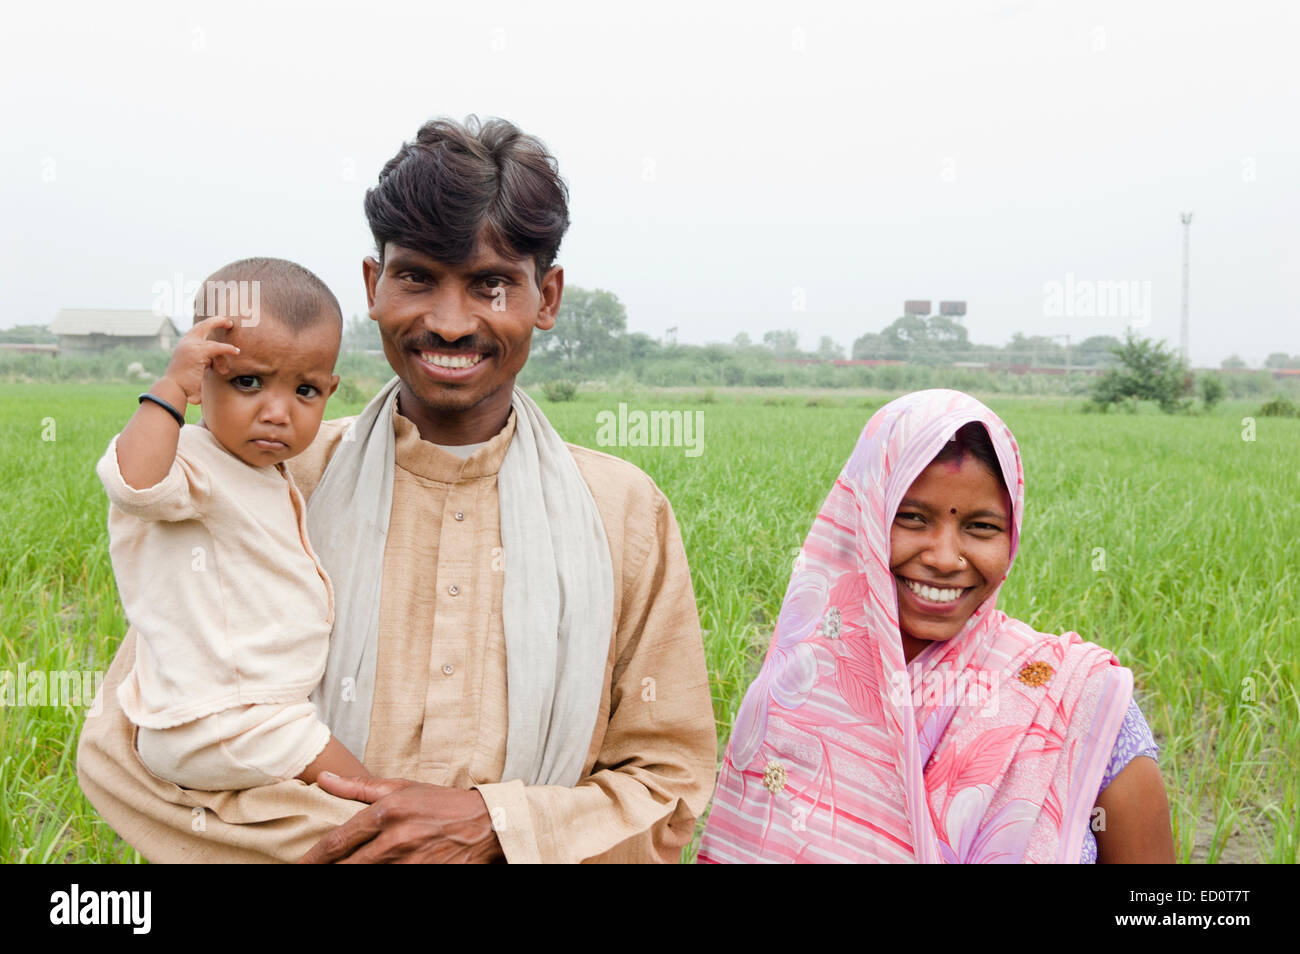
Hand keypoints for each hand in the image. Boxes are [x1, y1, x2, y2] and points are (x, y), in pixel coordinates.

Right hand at [156, 315, 240, 405]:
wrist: (173, 390)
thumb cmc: (185, 384)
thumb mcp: (196, 368)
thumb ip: (205, 361)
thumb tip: (216, 361)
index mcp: (184, 345)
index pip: (197, 330)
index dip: (209, 325)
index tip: (220, 322)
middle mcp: (186, 343)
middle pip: (202, 326)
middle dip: (217, 321)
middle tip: (229, 323)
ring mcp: (190, 346)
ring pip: (213, 343)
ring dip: (225, 350)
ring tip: (235, 353)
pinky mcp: (197, 353)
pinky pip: (217, 348)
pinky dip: (228, 349)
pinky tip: (236, 351)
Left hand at [298, 774, 505, 863]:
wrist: (488, 824)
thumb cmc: (442, 804)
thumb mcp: (402, 788)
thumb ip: (358, 788)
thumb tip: (323, 779)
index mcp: (387, 813)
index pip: (337, 841)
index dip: (313, 858)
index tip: (299, 865)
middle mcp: (396, 840)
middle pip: (346, 866)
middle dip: (326, 871)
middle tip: (309, 872)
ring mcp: (411, 864)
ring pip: (366, 876)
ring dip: (352, 875)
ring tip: (341, 870)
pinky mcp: (424, 877)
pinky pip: (390, 883)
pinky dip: (379, 879)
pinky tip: (374, 873)